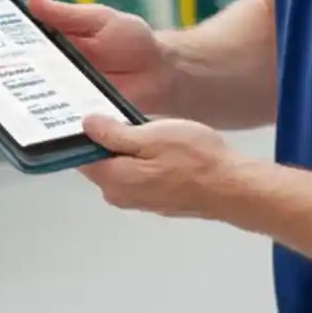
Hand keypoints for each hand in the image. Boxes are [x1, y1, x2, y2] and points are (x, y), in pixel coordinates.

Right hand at [28, 0, 175, 115]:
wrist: (162, 74)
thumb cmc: (132, 41)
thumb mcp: (98, 20)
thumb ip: (66, 15)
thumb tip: (32, 0)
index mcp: (54, 43)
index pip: (18, 43)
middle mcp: (53, 71)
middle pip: (17, 74)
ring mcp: (63, 95)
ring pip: (31, 100)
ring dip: (16, 101)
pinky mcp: (76, 118)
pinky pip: (55, 122)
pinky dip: (43, 123)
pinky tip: (29, 123)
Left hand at [78, 115, 235, 218]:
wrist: (232, 187)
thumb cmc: (195, 160)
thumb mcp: (150, 135)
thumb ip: (113, 133)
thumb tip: (87, 125)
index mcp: (113, 179)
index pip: (80, 155)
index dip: (81, 133)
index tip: (87, 112)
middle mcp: (120, 195)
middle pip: (98, 162)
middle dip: (104, 138)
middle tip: (117, 112)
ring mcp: (138, 200)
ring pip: (119, 167)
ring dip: (125, 147)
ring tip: (142, 124)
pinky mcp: (155, 199)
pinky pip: (137, 175)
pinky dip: (141, 160)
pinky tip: (158, 144)